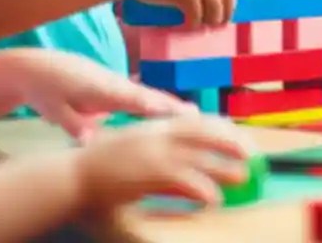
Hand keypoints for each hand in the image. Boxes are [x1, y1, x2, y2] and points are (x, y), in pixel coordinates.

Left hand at [14, 50, 198, 141]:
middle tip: (198, 115)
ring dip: (169, 104)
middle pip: (148, 97)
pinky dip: (156, 102)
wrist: (34, 66)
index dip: (156, 108)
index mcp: (101, 90)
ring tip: (194, 114)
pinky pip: (139, 95)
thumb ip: (74, 125)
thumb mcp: (54, 109)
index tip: (176, 113)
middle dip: (172, 106)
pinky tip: (167, 108)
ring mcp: (115, 83)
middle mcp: (114, 84)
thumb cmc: (44, 89)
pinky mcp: (112, 86)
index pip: (134, 100)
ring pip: (146, 95)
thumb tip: (88, 141)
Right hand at [76, 114, 251, 210]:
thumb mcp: (134, 151)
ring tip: (241, 177)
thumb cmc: (99, 167)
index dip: (220, 127)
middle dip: (230, 142)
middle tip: (249, 154)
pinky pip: (185, 181)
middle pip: (204, 134)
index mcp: (154, 126)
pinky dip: (202, 189)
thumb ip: (161, 155)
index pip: (195, 121)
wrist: (72, 176)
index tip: (237, 135)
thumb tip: (189, 170)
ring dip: (223, 167)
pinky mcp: (149, 174)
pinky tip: (212, 199)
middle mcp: (157, 135)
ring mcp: (154, 153)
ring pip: (199, 158)